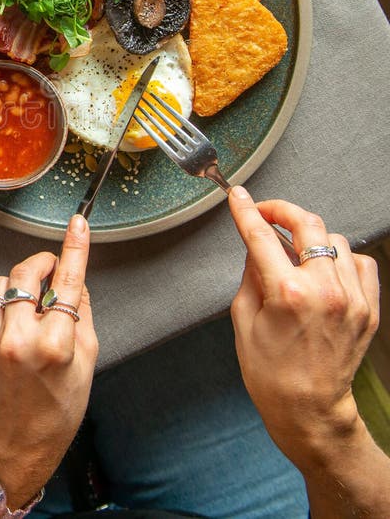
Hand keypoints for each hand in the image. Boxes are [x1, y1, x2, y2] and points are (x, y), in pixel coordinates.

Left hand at [0, 214, 98, 509]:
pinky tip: (10, 338)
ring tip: (28, 317)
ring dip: (17, 290)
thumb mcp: (88, 360)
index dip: (74, 249)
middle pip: (24, 274)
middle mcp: (18, 341)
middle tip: (48, 275)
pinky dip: (0, 313)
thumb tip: (73, 278)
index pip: (67, 284)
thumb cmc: (60, 404)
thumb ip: (82, 313)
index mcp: (55, 345)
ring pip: (0, 285)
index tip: (78, 223)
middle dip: (38, 266)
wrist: (19, 443)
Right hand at [228, 186, 379, 472]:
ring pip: (336, 240)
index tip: (238, 196)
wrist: (309, 409)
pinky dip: (341, 258)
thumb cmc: (269, 371)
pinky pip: (361, 263)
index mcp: (287, 293)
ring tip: (296, 252)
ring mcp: (351, 299)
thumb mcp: (243, 317)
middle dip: (283, 211)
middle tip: (267, 214)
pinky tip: (325, 269)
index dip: (246, 211)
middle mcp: (324, 290)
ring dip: (312, 238)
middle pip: (308, 225)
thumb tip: (257, 245)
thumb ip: (251, 274)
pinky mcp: (368, 309)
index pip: (262, 236)